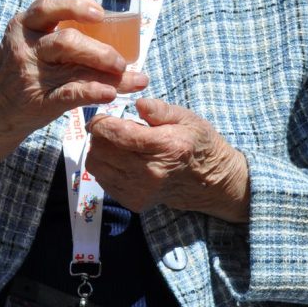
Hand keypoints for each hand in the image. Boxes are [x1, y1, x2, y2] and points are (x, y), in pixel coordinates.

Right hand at [0, 0, 148, 196]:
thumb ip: (61, 31)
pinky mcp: (39, 101)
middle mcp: (26, 47)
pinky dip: (93, 93)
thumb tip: (120, 28)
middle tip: (122, 60)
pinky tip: (111, 94)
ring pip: (72, 68)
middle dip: (100, 50)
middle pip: (66, 40)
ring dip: (107, 72)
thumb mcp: (31, 41)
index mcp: (25, 25)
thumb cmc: (24, 68)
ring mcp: (31, 75)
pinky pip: (70, 95)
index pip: (49, 6)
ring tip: (134, 78)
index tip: (101, 13)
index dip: (76, 5)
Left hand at [85, 98, 249, 221]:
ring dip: (99, 152)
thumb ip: (160, 109)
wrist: (210, 182)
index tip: (101, 117)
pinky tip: (120, 160)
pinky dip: (105, 168)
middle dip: (99, 136)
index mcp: (165, 146)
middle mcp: (151, 172)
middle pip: (102, 151)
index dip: (102, 123)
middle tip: (108, 128)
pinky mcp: (134, 202)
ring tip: (115, 144)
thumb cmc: (197, 144)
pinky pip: (103, 181)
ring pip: (98, 167)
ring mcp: (141, 191)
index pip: (118, 134)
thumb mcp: (186, 118)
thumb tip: (138, 103)